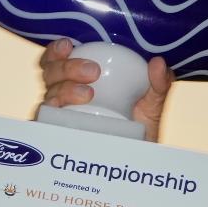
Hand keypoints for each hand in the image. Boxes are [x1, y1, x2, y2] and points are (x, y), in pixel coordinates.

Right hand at [38, 37, 175, 141]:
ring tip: (88, 93)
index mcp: (80, 80)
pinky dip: (53, 113)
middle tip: (94, 71)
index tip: (70, 44)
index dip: (56, 50)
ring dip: (65, 89)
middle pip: (50, 73)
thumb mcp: (152, 105)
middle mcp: (65, 95)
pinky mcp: (58, 135)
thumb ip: (159, 84)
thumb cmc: (139, 130)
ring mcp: (61, 116)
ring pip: (49, 95)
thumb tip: (158, 63)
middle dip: (66, 67)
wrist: (136, 162)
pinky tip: (66, 111)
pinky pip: (47, 122)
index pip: (58, 60)